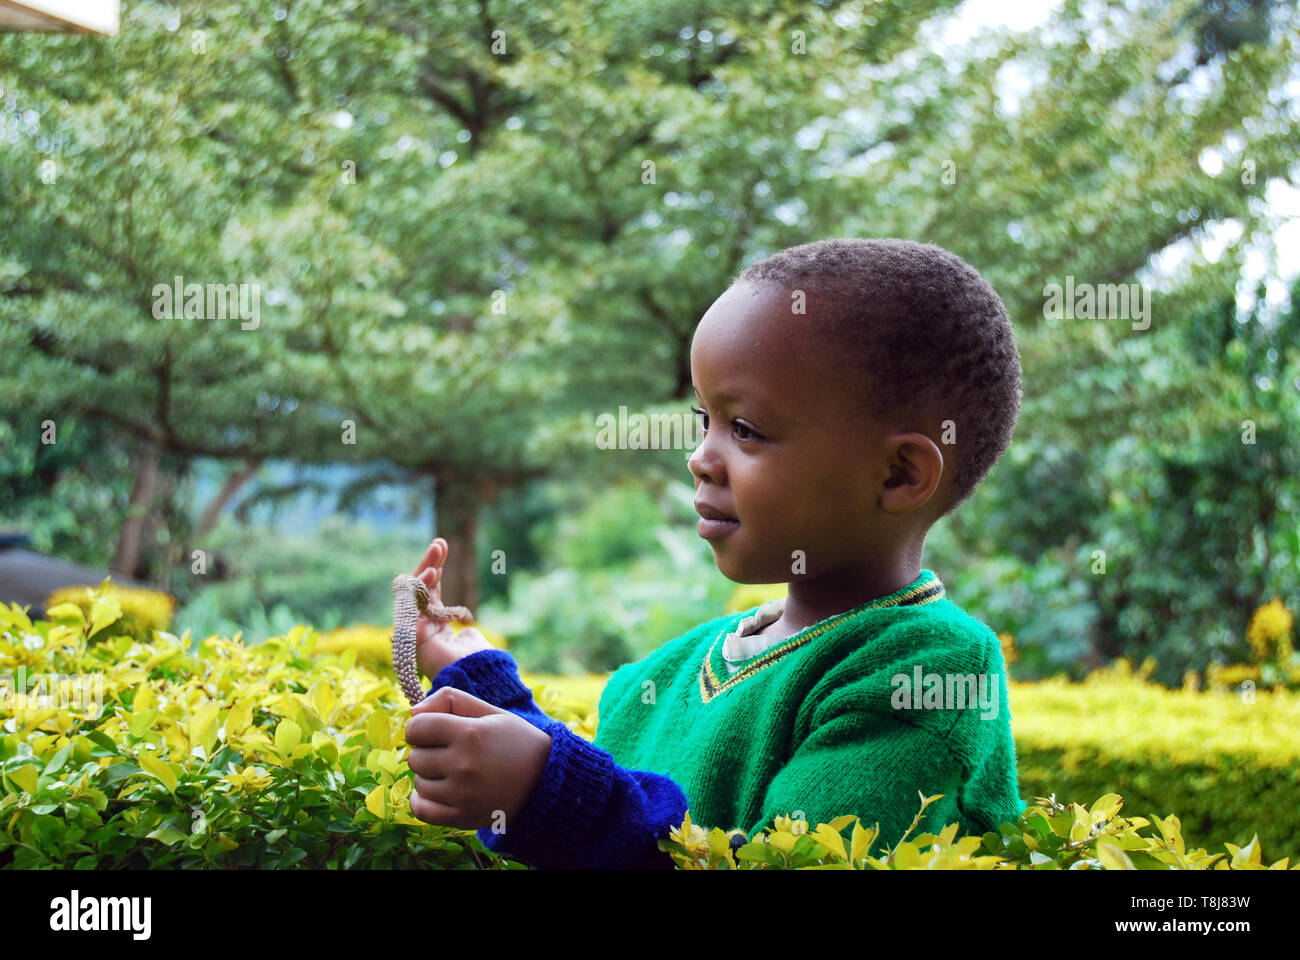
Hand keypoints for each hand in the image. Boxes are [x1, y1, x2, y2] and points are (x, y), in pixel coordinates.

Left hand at [405, 686, 553, 830]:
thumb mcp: (490, 711)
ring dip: (429, 775)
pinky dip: (422, 800)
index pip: (417, 728)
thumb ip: (450, 700)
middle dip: (427, 751)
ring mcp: (462, 795)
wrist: (547, 781)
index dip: (421, 727)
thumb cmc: (515, 741)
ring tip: (453, 771)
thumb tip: (412, 714)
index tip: (434, 730)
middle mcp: (463, 765)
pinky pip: (421, 810)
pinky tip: (437, 790)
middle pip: (415, 757)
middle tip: (449, 751)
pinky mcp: (463, 817)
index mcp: (470, 734)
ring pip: (419, 783)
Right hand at [412, 537, 494, 678]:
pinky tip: (431, 570)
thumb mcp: (472, 641)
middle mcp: (421, 628)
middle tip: (440, 543)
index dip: (434, 569)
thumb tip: (464, 631)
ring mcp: (415, 633)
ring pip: (413, 594)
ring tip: (437, 551)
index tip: (443, 546)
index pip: (429, 592)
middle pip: (418, 590)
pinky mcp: (414, 637)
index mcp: (435, 628)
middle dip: (429, 563)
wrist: (482, 682)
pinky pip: (412, 605)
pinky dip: (420, 587)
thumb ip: (464, 633)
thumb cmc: (480, 666)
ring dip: (425, 570)